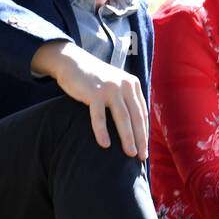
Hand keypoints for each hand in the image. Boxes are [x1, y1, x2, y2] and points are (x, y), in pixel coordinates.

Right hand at [32, 40, 148, 158]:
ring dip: (127, 137)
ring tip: (129, 153)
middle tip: (141, 156)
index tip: (145, 149)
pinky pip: (99, 116)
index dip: (144, 133)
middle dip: (140, 139)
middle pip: (136, 117)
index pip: (142, 113)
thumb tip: (135, 127)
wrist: (73, 62)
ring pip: (122, 118)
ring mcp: (110, 88)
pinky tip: (105, 145)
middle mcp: (125, 85)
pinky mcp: (94, 92)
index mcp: (132, 85)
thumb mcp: (115, 85)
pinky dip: (102, 131)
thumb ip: (126, 100)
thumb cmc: (94, 80)